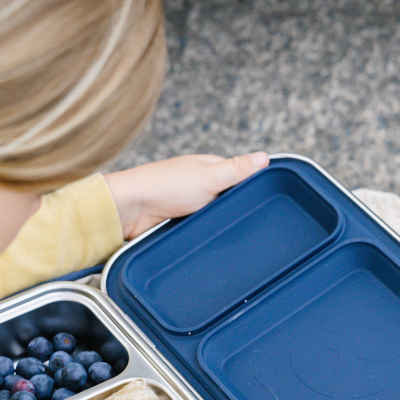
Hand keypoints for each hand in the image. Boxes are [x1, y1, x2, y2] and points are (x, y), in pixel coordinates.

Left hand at [104, 152, 269, 239]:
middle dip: (236, 212)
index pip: (241, 177)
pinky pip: (201, 233)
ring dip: (219, 226)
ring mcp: (190, 207)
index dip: (253, 189)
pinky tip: (211, 242)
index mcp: (209, 169)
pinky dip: (205, 236)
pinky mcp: (181, 226)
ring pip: (216, 220)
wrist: (130, 210)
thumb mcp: (208, 176)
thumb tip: (264, 157)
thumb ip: (236, 169)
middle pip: (230, 202)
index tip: (268, 202)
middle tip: (250, 225)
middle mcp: (200, 186)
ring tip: (232, 237)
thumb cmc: (163, 185)